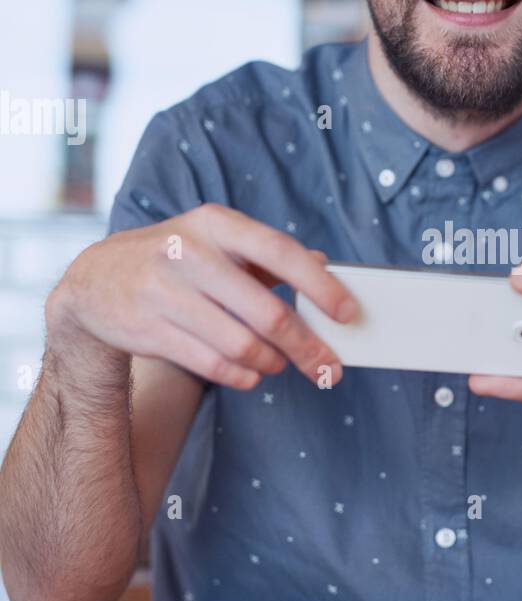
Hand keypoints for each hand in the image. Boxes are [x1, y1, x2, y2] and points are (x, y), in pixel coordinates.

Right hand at [46, 203, 355, 390]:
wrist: (94, 281)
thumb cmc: (173, 260)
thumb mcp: (215, 240)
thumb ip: (266, 254)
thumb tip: (323, 262)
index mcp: (216, 224)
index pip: (280, 252)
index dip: (320, 285)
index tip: (347, 313)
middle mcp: (189, 252)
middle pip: (266, 312)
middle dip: (306, 346)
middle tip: (327, 366)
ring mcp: (165, 292)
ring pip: (241, 345)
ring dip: (271, 363)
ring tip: (279, 365)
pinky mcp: (149, 330)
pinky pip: (213, 364)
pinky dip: (243, 376)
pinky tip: (252, 374)